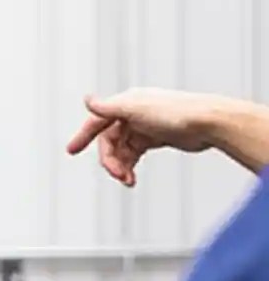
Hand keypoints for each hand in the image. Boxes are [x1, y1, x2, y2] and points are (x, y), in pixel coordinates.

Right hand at [66, 88, 221, 186]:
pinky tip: (132, 177)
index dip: (83, 135)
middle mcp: (132, 114)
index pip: (97, 121)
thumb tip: (86, 99)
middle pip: (109, 141)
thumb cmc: (177, 113)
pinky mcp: (156, 138)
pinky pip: (134, 154)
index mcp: (125, 104)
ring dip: (121, 166)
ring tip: (128, 180)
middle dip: (110, 160)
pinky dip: (131, 166)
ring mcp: (144, 127)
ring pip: (121, 150)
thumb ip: (108, 107)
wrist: (209, 123)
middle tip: (117, 176)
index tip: (71, 150)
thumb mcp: (136, 109)